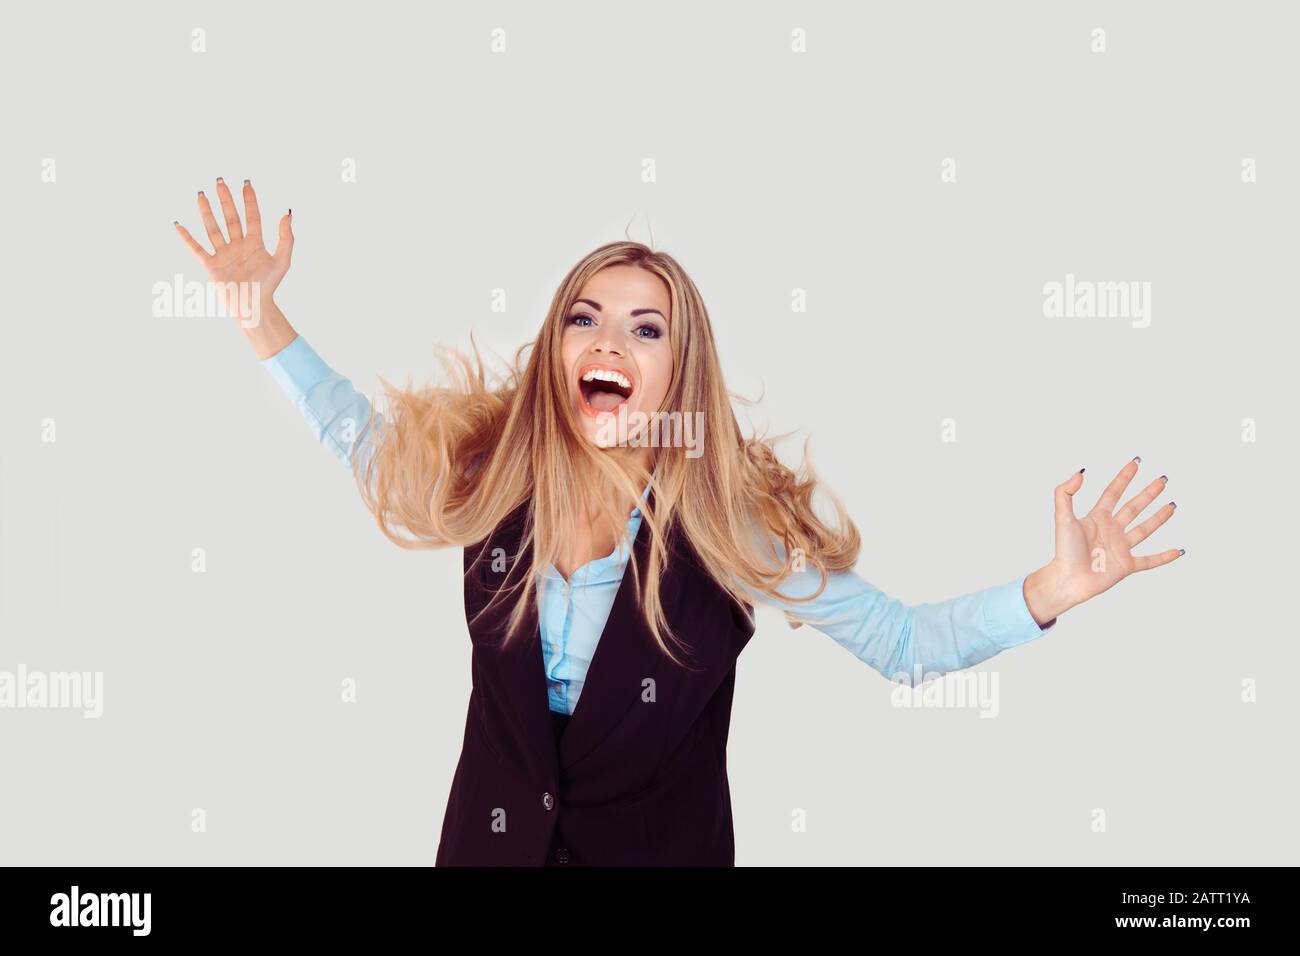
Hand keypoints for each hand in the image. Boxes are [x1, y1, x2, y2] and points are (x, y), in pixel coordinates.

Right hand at [173, 178, 292, 323]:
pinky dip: (187, 238)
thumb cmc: (269, 286)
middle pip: (230, 218)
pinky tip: (179, 225)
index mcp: (255, 244)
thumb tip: (287, 213)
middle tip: (220, 180)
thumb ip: (286, 238)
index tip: (246, 183)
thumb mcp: (283, 260)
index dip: (250, 200)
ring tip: (201, 194)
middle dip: (226, 199)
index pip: (252, 217)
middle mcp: (238, 246)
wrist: (254, 307)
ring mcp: (224, 254)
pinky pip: (197, 249)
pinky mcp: (212, 265)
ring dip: (207, 211)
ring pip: (213, 228)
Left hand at [1028, 457, 1182, 622]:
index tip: (1136, 463)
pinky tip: (1179, 551)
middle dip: (1148, 493)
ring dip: (1159, 517)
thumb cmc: (1063, 550)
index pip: (1113, 493)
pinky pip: (1150, 560)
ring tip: (1172, 505)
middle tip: (1163, 480)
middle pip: (1133, 507)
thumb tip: (1080, 472)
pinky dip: (1165, 557)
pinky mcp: (1127, 566)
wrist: (1068, 579)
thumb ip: (1065, 493)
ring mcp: (1120, 548)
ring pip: (1144, 529)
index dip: (1124, 477)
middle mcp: (1111, 530)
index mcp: (1097, 518)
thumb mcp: (1062, 518)